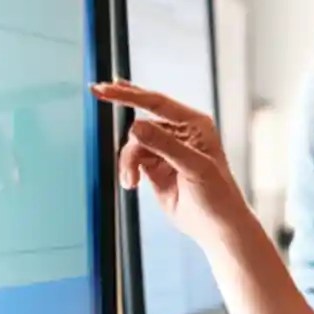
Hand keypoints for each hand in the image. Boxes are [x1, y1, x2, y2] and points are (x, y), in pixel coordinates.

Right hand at [92, 81, 249, 245]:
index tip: (107, 87)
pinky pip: (132, 159)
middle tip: (97, 91)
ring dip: (128, 161)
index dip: (130, 93)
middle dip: (121, 106)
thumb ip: (165, 146)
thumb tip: (135, 125)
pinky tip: (131, 184)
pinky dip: (128, 170)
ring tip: (131, 182)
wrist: (216, 226)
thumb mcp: (193, 167)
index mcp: (194, 124)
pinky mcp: (155, 166)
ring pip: (134, 144)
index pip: (158, 102)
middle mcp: (180, 132)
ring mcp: (166, 149)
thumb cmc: (217, 194)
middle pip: (142, 118)